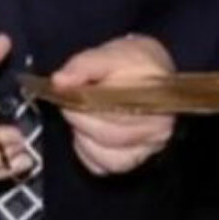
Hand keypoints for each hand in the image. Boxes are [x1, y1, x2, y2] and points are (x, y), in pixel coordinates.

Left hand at [47, 33, 176, 175]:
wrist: (152, 74)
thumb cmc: (133, 63)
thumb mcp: (111, 53)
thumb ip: (84, 65)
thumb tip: (59, 82)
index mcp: (157, 93)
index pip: (118, 107)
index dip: (87, 101)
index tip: (65, 90)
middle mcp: (159, 126)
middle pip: (111, 134)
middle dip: (81, 119)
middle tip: (67, 103)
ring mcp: (150, 147)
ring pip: (109, 156)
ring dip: (84, 137)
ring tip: (79, 116)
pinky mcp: (138, 160)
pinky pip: (106, 166)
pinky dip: (89, 152)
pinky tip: (86, 134)